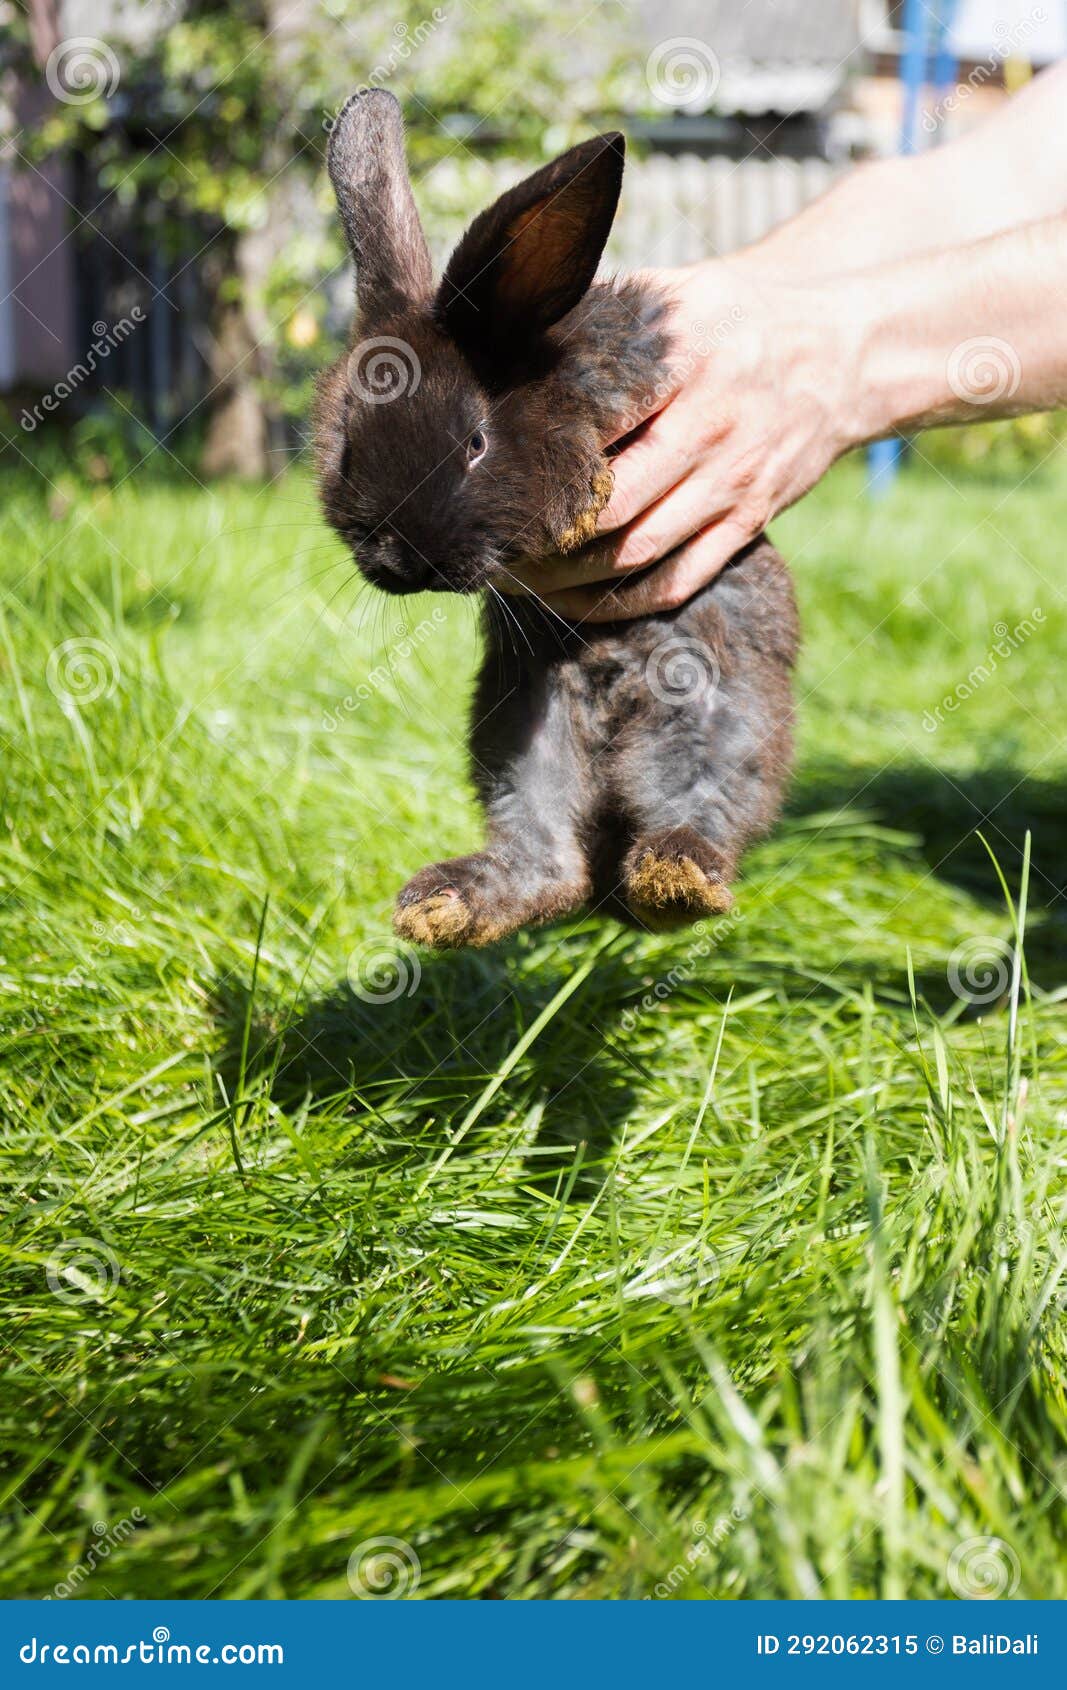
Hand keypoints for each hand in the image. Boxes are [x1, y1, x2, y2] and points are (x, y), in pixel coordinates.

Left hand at [505, 258, 860, 621]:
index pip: (595, 426)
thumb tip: (503, 344)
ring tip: (515, 577)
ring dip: (568, 578)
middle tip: (489, 543)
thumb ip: (599, 324)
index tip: (487, 482)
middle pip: (609, 505)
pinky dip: (620, 604)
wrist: (841, 350)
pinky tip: (572, 603)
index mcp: (685, 363)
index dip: (535, 466)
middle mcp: (712, 428)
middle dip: (541, 536)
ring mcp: (734, 482)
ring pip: (637, 554)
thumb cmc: (731, 318)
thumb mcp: (672, 295)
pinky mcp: (750, 522)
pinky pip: (678, 581)